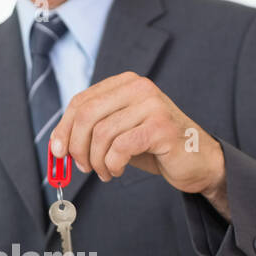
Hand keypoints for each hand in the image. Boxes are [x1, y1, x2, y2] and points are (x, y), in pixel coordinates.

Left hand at [48, 72, 228, 214]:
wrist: (197, 161)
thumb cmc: (155, 147)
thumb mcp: (119, 133)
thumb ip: (92, 132)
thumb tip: (58, 146)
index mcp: (125, 83)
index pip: (81, 101)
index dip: (63, 128)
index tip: (57, 152)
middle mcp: (139, 87)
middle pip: (87, 115)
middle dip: (77, 146)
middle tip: (81, 167)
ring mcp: (152, 105)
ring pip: (102, 134)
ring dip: (96, 161)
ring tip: (105, 172)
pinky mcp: (161, 127)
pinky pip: (120, 148)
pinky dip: (112, 165)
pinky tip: (117, 170)